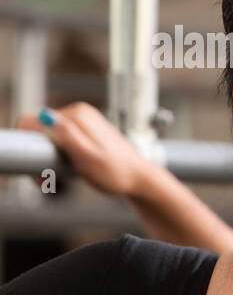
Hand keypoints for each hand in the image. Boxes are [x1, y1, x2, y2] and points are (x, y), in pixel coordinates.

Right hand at [15, 103, 152, 198]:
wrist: (139, 180)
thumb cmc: (116, 172)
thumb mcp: (88, 156)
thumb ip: (67, 136)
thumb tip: (46, 116)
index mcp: (77, 114)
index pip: (33, 123)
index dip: (31, 146)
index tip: (40, 169)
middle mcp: (79, 113)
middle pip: (40, 132)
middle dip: (39, 156)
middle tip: (48, 180)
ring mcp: (82, 123)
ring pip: (49, 140)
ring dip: (48, 161)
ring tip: (62, 177)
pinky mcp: (84, 134)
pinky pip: (61, 144)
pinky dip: (59, 160)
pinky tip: (70, 172)